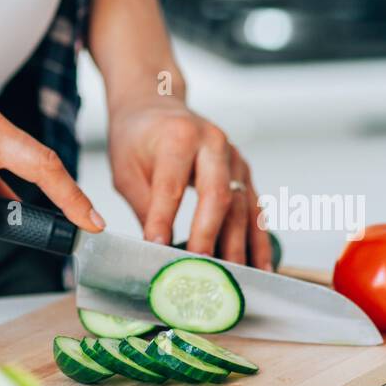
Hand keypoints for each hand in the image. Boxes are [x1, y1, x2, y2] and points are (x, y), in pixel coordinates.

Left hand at [107, 92, 270, 267]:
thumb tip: (154, 249)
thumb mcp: (126, 169)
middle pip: (217, 195)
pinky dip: (258, 239)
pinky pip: (255, 208)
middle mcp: (212, 143)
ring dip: (240, 245)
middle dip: (209, 235)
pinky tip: (259, 266)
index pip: (172, 185)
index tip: (155, 248)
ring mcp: (234, 157)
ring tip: (236, 279)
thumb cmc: (137, 137)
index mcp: (179, 136)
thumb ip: (143, 207)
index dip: (164, 219)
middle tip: (201, 268)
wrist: (155, 106)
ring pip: (242, 205)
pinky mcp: (244, 172)